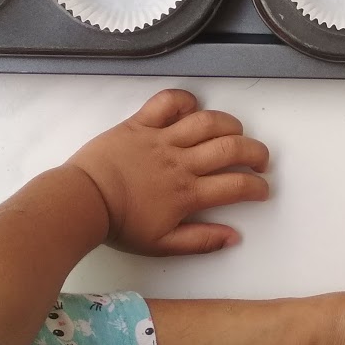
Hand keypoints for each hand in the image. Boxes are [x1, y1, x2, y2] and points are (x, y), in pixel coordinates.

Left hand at [65, 89, 269, 255]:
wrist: (82, 201)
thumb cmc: (120, 225)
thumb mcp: (162, 244)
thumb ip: (201, 241)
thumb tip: (234, 236)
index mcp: (188, 194)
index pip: (236, 186)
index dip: (257, 187)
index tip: (262, 189)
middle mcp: (181, 162)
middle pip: (231, 148)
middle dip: (255, 152)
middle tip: (260, 160)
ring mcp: (161, 139)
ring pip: (207, 121)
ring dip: (229, 124)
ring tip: (235, 132)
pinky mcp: (141, 123)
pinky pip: (168, 102)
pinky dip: (185, 99)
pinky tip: (194, 106)